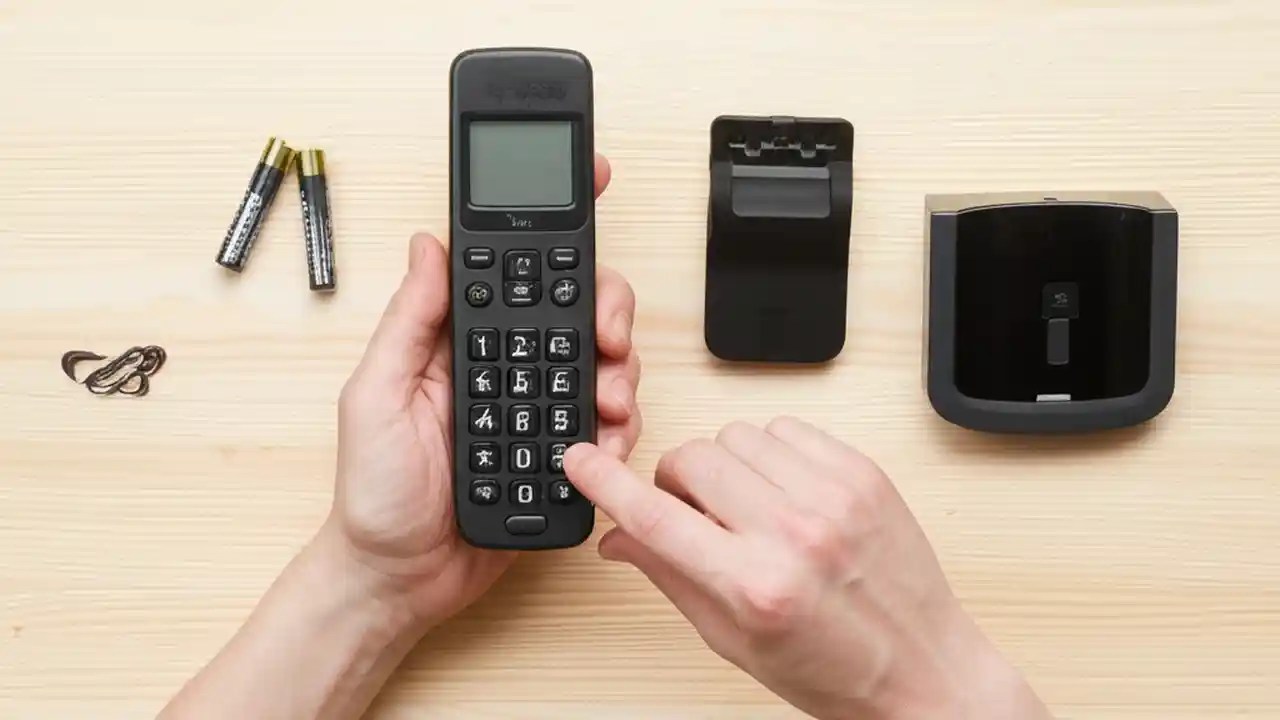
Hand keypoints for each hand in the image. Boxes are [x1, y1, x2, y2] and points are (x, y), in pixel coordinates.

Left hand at [326, 154, 641, 628]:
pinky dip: (619, 432)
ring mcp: (539, 412)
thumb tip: (427, 242)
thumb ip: (408, 320)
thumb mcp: (373, 393)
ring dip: (621, 374)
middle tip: (609, 333)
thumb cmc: (373, 493)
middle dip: (609, 311)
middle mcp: (507, 368)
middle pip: (579, 312)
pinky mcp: (562, 456)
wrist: (399, 579)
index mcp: (463, 342)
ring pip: (607, 366)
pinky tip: (606, 442)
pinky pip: (610, 431)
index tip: (593, 185)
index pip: (515, 271)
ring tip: (608, 400)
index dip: (556, 227)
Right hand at [565, 418, 1050, 719]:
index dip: (607, 483)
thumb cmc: (832, 669)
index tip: (581, 460)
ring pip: (736, 436)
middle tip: (696, 514)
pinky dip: (773, 454)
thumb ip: (669, 577)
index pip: (656, 518)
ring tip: (751, 507)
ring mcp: (834, 498)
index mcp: (754, 586)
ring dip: (728, 466)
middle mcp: (794, 535)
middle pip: (692, 459)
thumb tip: (617, 538)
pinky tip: (785, 492)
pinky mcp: (863, 474)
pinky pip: (787, 428)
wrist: (922, 669)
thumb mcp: (733, 640)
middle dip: (677, 482)